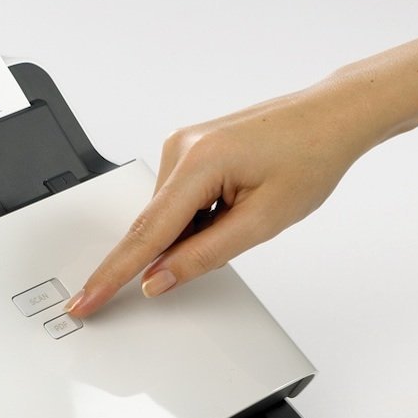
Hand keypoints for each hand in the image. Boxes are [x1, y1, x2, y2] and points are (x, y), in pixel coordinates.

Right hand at [66, 81, 371, 316]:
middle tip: (223, 239)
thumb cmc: (310, 158)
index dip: (112, 275)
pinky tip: (232, 205)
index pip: (145, 234)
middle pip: (155, 225)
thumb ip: (203, 255)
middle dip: (172, 252)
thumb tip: (157, 279)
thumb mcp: (261, 221)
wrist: (331, 118)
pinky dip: (196, 217)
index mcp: (198, 162)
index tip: (86, 300)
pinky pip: (177, 200)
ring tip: (245, 212)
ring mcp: (182, 146)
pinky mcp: (189, 150)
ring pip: (168, 216)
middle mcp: (180, 148)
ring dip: (193, 232)